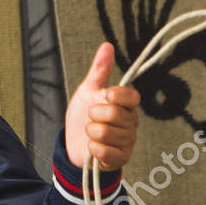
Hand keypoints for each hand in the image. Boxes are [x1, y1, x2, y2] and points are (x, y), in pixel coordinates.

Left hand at [63, 42, 140, 169]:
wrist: (73, 143)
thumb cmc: (83, 116)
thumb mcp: (88, 91)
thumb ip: (99, 70)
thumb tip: (107, 45)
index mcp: (125, 104)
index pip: (132, 96)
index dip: (116, 95)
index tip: (103, 95)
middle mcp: (131, 122)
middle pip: (117, 115)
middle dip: (95, 115)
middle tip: (91, 117)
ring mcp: (127, 142)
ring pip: (109, 134)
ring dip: (91, 132)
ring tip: (90, 132)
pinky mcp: (121, 159)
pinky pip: (107, 152)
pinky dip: (94, 149)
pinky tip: (92, 147)